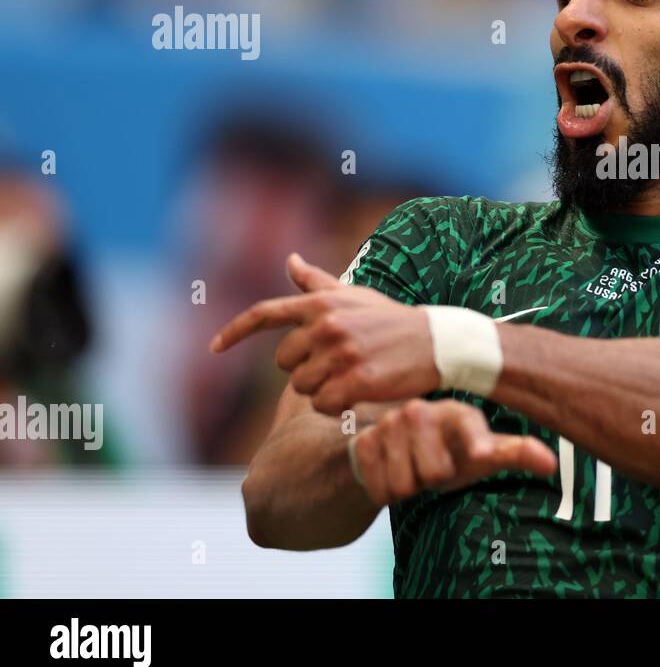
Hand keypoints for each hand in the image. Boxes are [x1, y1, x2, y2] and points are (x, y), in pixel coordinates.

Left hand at [210, 253, 437, 413]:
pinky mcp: (355, 381)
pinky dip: (336, 406)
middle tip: (340, 363)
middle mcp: (326, 325)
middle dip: (306, 369)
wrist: (438, 343)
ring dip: (323, 389)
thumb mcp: (356, 297)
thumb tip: (290, 260)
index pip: (265, 314)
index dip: (234, 332)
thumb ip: (318, 284)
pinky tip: (359, 393)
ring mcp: (340, 354)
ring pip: (302, 387)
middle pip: (284, 364)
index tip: (213, 348)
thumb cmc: (393, 321)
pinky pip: (322, 404)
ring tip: (354, 375)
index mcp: (322, 303)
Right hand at [351, 398, 557, 505]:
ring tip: (412, 467)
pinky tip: (390, 471)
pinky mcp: (361, 443)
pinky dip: (385, 490)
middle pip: (434, 474)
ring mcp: (388, 425)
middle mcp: (421, 412)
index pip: (468, 427)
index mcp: (457, 413)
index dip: (476, 442)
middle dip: (434, 479)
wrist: (396, 447)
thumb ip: (517, 453)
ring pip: (404, 485)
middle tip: (432, 465)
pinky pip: (379, 489)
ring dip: (409, 486)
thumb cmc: (451, 449)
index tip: (482, 453)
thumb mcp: (483, 453)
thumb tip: (551, 463)